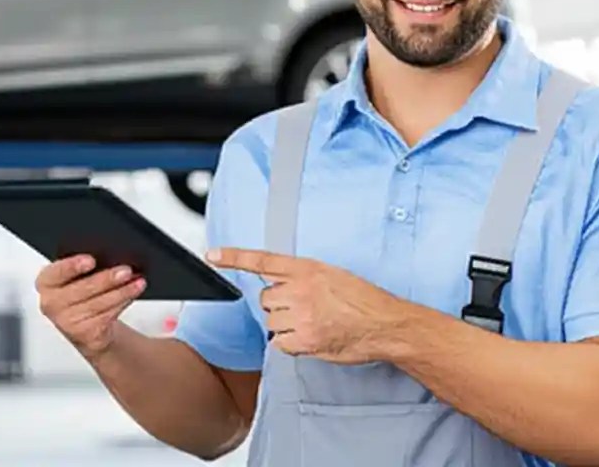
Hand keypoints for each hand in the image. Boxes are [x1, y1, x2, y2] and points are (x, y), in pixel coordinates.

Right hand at [35, 254, 146, 360]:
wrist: (86, 326)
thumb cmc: (82, 293)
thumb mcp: (76, 276)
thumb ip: (83, 266)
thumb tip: (109, 256)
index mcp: (46, 282)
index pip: (55, 272)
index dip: (72, 266)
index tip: (91, 260)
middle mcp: (51, 303)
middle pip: (82, 289)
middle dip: (107, 279)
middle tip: (126, 270)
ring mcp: (67, 322)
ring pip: (99, 304)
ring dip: (121, 292)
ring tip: (137, 282)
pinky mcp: (84, 335)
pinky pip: (107, 316)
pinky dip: (123, 303)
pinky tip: (132, 294)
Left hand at [207, 248, 408, 364]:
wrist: (385, 324)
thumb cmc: (364, 301)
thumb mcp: (332, 275)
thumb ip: (304, 278)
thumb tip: (283, 287)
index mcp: (307, 268)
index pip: (262, 260)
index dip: (234, 257)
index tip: (212, 255)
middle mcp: (300, 289)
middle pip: (265, 298)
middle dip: (280, 305)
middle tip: (306, 310)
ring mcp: (301, 315)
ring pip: (271, 321)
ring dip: (286, 325)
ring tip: (313, 324)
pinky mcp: (304, 339)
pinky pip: (280, 343)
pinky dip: (292, 344)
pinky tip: (311, 339)